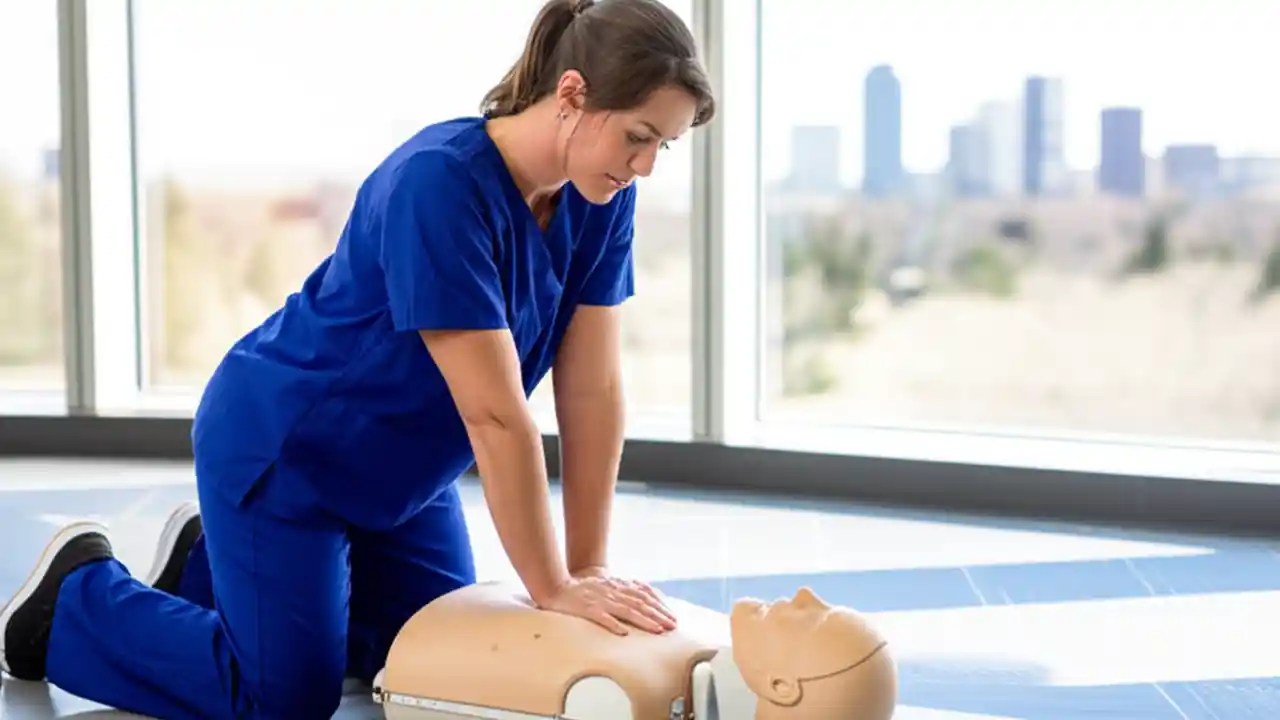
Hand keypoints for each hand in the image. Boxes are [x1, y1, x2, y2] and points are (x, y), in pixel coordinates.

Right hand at [538, 575, 678, 635]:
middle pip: (640, 603)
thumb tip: (640, 598)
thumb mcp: (604, 585)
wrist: (556, 586)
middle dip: (658, 615)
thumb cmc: (580, 589)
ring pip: (627, 610)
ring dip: (644, 620)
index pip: (643, 595)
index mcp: (617, 586)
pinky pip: (602, 617)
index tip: (672, 616)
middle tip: (672, 625)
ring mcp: (600, 600)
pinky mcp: (587, 609)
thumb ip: (620, 591)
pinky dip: (614, 624)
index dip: (659, 605)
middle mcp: (612, 592)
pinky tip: (624, 633)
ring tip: (658, 630)